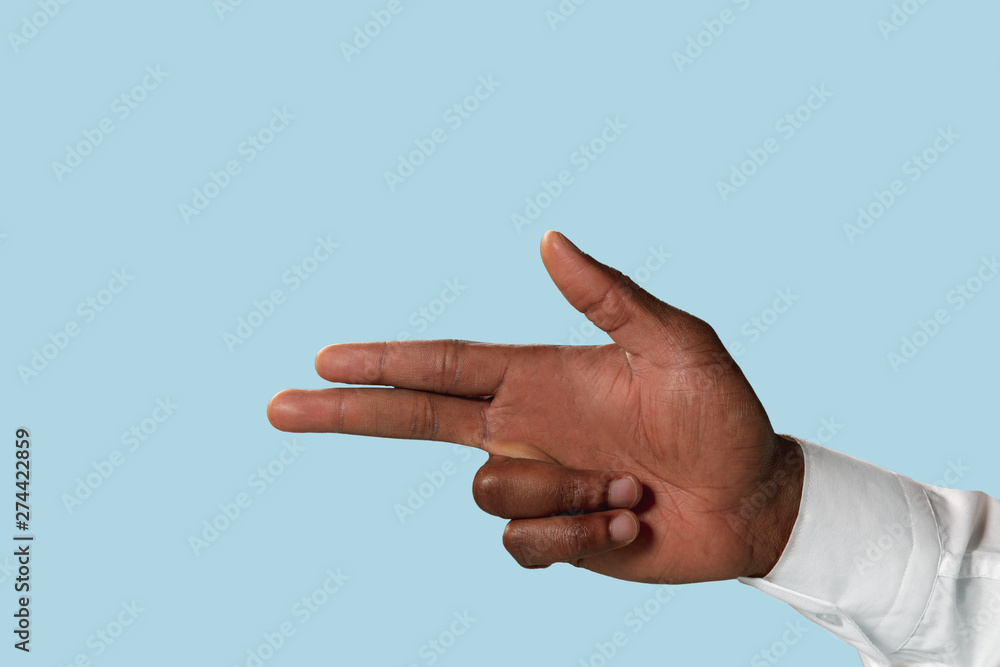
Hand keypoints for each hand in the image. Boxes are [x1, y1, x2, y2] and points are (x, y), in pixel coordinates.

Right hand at [267, 231, 802, 583]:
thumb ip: (610, 298)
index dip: (383, 362)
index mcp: (539, 378)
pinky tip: (632, 519)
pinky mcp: (554, 539)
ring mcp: (536, 485)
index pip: (442, 366)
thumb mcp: (677, 345)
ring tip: (632, 487)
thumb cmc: (723, 416)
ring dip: (566, 494)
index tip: (324, 360)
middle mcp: (523, 429)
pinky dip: (583, 534)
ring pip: (490, 494)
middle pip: (413, 422)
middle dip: (346, 414)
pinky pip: (526, 545)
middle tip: (279, 407)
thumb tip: (547, 238)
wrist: (752, 501)